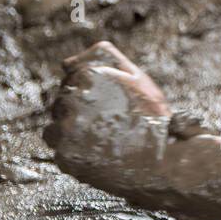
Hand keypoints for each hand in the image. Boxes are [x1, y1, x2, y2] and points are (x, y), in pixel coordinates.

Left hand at [44, 41, 172, 192]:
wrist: (164, 160)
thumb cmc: (153, 118)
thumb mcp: (137, 77)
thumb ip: (103, 59)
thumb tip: (66, 63)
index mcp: (91, 74)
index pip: (72, 77)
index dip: (91, 91)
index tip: (111, 104)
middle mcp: (75, 98)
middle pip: (62, 100)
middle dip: (80, 110)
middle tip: (110, 123)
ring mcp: (68, 127)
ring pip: (56, 123)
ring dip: (72, 130)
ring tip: (102, 137)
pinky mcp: (65, 153)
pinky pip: (56, 146)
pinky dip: (72, 148)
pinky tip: (95, 150)